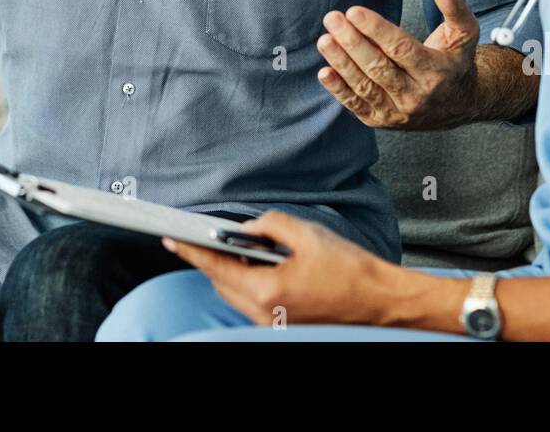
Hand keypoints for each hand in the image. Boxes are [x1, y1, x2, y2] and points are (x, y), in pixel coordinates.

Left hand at [164, 211, 423, 328]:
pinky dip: (245, 283)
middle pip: (221, 285)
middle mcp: (265, 313)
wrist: (379, 300)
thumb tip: (248, 226)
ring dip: (227, 272)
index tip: (171, 238)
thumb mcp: (307, 233)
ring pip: (235, 296)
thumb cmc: (349, 267)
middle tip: (194, 237)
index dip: (192, 251)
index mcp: (267, 290)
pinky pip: (251, 303)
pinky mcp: (284, 324)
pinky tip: (251, 265)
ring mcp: (273, 323)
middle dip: (208, 260)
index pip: (217, 267)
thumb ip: (271, 224)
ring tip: (224, 247)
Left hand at [317, 0, 480, 129]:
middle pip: (379, 67)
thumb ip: (454, 5)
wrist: (459, 105)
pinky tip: (324, 72)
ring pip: (365, 87)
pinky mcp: (382, 120)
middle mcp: (416, 95)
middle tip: (332, 18)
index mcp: (436, 71)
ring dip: (341, 63)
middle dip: (352, 42)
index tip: (354, 11)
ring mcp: (398, 111)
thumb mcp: (464, 32)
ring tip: (324, 40)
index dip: (376, 30)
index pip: (401, 49)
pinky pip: (357, 105)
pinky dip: (339, 91)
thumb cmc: (456, 60)